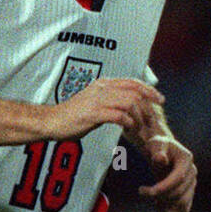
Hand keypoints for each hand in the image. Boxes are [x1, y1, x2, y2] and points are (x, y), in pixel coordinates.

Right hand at [48, 76, 163, 144]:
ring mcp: (97, 100)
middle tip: (155, 118)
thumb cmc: (71, 115)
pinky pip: (118, 115)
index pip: (132, 82)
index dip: (149, 90)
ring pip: (129, 103)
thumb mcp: (93, 102)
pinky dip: (128, 123)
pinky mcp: (93, 114)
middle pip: (134, 91)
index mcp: (103, 84)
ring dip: (139, 116)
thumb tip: (123, 105)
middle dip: (149, 105)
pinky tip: (129, 129)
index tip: (159, 99)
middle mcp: (102, 88)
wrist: (51, 121)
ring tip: (141, 127)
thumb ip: (108, 100)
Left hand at [138, 135, 196, 211]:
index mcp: (186, 159)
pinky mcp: (189, 193)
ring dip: (165, 205)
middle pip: (179, 193)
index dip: (162, 188)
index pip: (178, 178)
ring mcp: (192, 183)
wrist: (163, 151)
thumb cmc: (157, 147)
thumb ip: (157, 150)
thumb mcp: (154, 144)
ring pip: (182, 203)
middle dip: (159, 196)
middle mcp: (192, 172)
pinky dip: (171, 210)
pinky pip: (184, 209)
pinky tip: (159, 204)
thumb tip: (161, 159)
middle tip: (142, 191)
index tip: (142, 190)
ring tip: (152, 199)